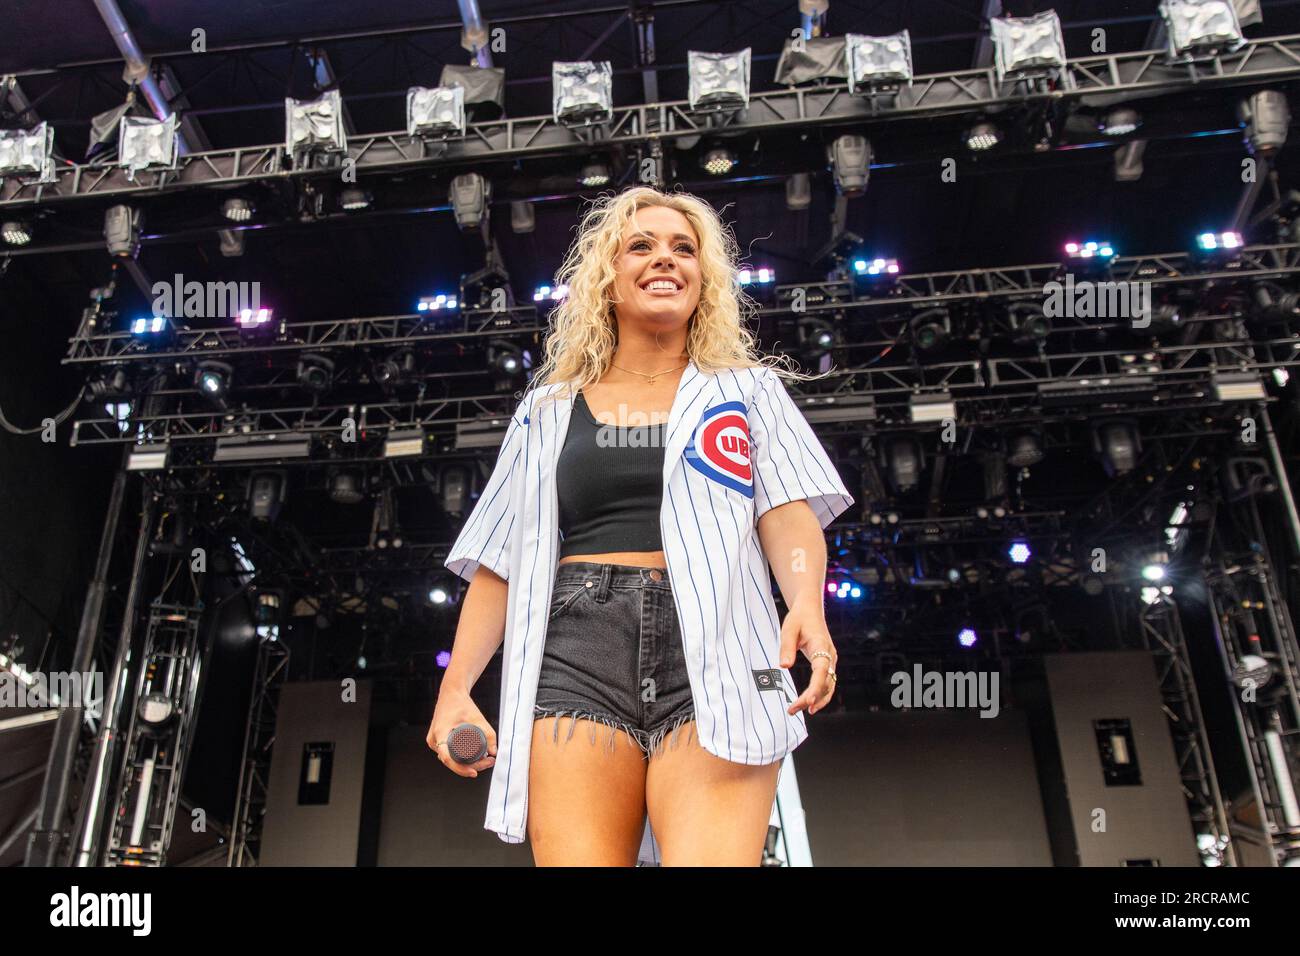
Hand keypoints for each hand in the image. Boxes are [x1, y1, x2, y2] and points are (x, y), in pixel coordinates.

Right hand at [427, 686, 496, 778]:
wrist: (451, 693)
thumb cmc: (462, 703)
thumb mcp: (478, 718)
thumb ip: (488, 734)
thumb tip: (494, 752)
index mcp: (440, 733)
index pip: (448, 758)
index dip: (460, 769)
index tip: (474, 772)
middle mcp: (434, 740)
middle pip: (451, 762)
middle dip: (470, 766)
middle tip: (489, 762)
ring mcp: (434, 741)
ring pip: (450, 759)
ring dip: (465, 763)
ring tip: (486, 759)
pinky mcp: (437, 741)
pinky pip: (448, 754)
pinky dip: (460, 758)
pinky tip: (474, 759)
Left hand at [778, 599, 836, 715]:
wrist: (810, 610)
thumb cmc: (799, 618)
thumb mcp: (789, 629)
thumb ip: (786, 647)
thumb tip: (783, 666)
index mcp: (822, 646)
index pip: (821, 671)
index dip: (816, 688)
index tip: (808, 702)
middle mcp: (831, 656)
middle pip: (825, 683)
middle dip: (811, 698)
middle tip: (792, 710)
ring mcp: (831, 660)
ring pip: (829, 686)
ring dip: (816, 700)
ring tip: (797, 710)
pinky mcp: (827, 663)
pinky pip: (827, 683)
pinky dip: (820, 695)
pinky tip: (809, 704)